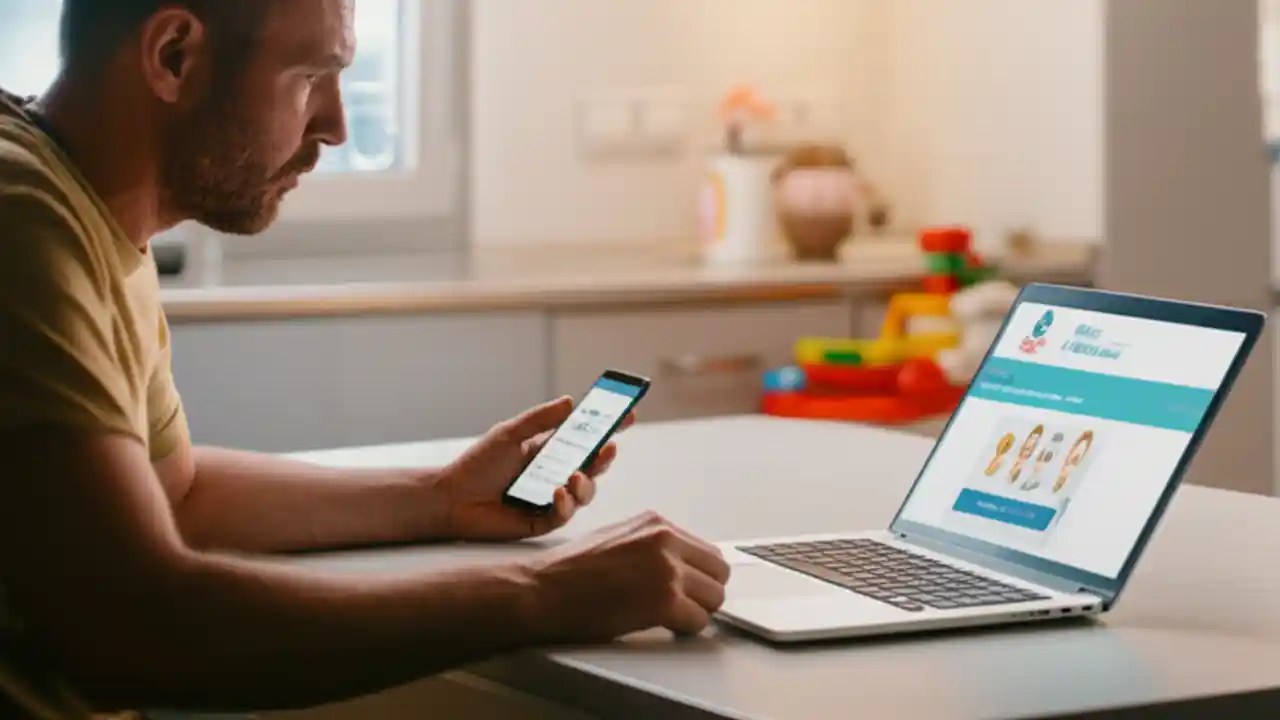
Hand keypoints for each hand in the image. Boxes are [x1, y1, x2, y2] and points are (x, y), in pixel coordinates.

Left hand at [435, 397, 634, 541]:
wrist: (450, 498)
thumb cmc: (477, 465)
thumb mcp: (509, 434)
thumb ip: (540, 419)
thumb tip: (571, 401)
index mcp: (549, 451)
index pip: (584, 439)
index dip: (607, 428)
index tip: (627, 414)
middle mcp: (554, 475)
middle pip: (592, 467)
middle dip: (605, 458)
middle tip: (609, 447)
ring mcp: (550, 499)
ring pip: (584, 493)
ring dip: (586, 484)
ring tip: (576, 476)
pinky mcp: (541, 520)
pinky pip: (564, 514)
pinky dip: (566, 503)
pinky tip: (558, 493)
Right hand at [523, 512, 730, 640]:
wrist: (542, 590)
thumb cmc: (569, 571)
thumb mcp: (618, 538)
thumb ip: (653, 546)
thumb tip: (681, 565)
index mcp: (656, 523)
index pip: (705, 551)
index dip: (698, 575)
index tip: (687, 589)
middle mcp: (665, 540)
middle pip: (719, 572)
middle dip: (704, 593)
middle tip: (683, 607)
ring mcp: (666, 569)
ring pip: (714, 597)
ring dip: (696, 611)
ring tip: (669, 617)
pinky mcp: (664, 599)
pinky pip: (699, 621)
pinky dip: (685, 629)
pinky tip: (663, 627)